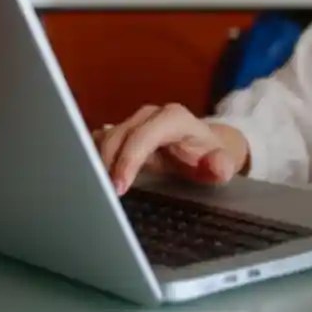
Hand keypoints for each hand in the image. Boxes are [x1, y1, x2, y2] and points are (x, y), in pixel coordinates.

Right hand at [95, 103, 249, 195]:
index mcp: (173, 118)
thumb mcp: (222, 162)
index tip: (120, 187)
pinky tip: (89, 181)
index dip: (129, 160)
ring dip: (97, 164)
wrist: (205, 146)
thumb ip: (221, 164)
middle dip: (107, 165)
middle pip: (118, 136)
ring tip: (92, 191)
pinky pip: (99, 142)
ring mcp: (133, 122)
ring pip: (105, 138)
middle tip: (102, 196)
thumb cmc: (211, 155)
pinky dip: (92, 160)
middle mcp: (149, 115)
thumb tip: (216, 166)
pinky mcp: (121, 132)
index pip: (144, 136)